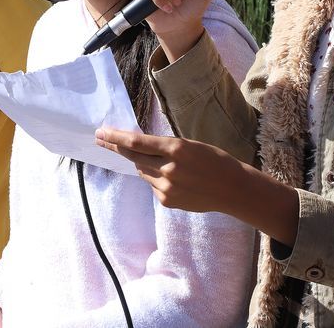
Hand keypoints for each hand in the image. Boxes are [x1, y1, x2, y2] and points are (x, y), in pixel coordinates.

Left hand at [95, 127, 235, 211]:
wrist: (233, 189)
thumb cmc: (214, 160)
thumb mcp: (189, 145)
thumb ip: (164, 147)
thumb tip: (138, 149)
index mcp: (175, 148)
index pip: (136, 142)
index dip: (115, 137)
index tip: (100, 132)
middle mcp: (167, 168)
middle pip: (133, 157)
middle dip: (116, 148)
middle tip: (101, 139)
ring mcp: (166, 187)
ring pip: (142, 171)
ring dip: (144, 164)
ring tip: (163, 163)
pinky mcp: (166, 201)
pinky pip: (153, 185)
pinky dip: (157, 178)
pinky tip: (176, 179)